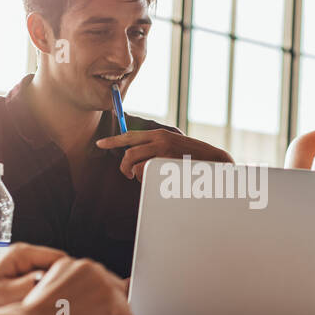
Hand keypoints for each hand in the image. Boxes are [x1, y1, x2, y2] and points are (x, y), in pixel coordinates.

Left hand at [0, 242, 66, 308]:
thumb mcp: (4, 294)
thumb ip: (29, 286)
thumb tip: (53, 281)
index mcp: (22, 253)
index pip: (60, 258)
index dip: (69, 276)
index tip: (71, 297)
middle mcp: (26, 254)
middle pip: (59, 265)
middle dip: (63, 283)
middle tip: (64, 305)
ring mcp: (26, 263)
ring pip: (54, 273)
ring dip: (55, 288)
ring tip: (54, 307)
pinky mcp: (25, 273)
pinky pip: (45, 280)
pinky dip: (48, 292)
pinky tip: (45, 306)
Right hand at [19, 257, 133, 314]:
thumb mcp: (57, 294)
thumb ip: (79, 289)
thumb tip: (108, 289)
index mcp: (72, 264)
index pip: (99, 282)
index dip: (92, 303)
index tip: (78, 313)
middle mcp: (89, 267)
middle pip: (114, 290)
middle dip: (102, 310)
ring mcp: (101, 281)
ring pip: (122, 303)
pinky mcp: (110, 298)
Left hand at [96, 130, 232, 180]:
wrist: (215, 161)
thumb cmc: (193, 158)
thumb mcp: (173, 146)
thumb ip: (155, 148)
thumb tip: (134, 156)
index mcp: (159, 134)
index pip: (130, 135)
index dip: (113, 140)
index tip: (100, 144)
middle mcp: (160, 139)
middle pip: (128, 153)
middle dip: (124, 167)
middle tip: (128, 176)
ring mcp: (163, 151)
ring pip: (136, 166)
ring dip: (137, 176)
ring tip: (146, 179)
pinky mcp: (167, 163)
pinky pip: (147, 174)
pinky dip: (149, 180)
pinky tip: (160, 180)